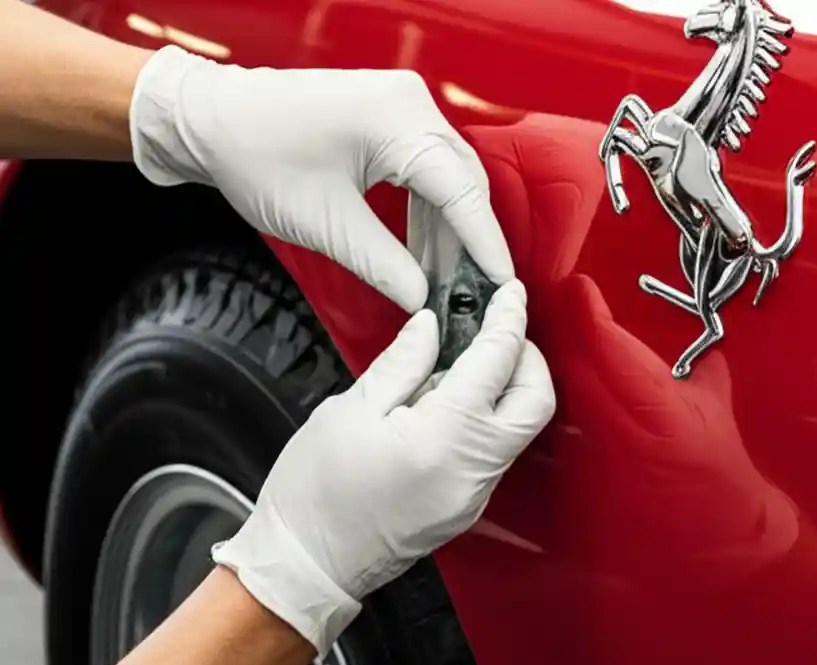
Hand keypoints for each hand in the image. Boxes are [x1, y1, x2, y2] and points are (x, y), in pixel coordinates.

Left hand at [129, 44, 511, 311]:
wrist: (207, 118)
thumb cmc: (254, 155)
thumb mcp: (325, 224)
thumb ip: (384, 265)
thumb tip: (423, 302)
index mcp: (399, 120)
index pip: (463, 192)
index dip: (486, 245)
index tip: (503, 286)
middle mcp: (410, 104)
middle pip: (463, 183)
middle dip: (469, 242)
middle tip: (473, 294)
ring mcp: (401, 106)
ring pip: (447, 178)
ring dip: (448, 230)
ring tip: (444, 282)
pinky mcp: (388, 116)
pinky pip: (425, 168)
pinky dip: (427, 211)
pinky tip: (424, 252)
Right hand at [211, 282, 554, 651]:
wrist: (305, 568)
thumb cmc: (313, 493)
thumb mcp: (349, 411)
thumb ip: (402, 363)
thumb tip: (433, 325)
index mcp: (443, 438)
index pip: (498, 363)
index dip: (509, 320)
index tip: (510, 293)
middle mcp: (473, 470)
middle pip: (535, 400)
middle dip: (525, 357)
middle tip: (493, 331)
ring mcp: (476, 494)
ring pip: (519, 428)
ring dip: (506, 388)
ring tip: (456, 367)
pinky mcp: (468, 507)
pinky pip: (495, 452)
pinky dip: (486, 418)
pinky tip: (445, 406)